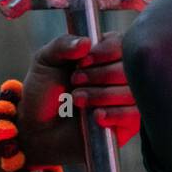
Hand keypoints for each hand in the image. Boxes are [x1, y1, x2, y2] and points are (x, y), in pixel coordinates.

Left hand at [18, 32, 140, 166]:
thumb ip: (62, 45)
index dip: (104, 52)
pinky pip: (133, 114)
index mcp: (105, 54)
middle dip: (99, 75)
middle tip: (75, 82)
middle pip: (128, 67)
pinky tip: (95, 116)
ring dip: (101, 95)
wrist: (38, 129)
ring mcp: (127, 98)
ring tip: (77, 100)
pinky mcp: (129, 122)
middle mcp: (120, 74)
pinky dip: (112, 114)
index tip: (82, 62)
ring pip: (130, 91)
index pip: (121, 44)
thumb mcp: (45, 61)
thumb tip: (86, 42)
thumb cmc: (44, 93)